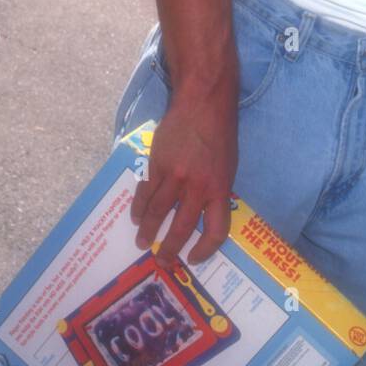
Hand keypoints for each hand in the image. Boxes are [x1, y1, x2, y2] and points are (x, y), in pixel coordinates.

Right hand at [130, 97, 236, 269]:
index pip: (216, 230)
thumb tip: (203, 214)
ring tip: (142, 243)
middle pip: (182, 227)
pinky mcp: (156, 164)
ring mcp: (175, 176)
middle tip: (162, 261)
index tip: (195, 258)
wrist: (203, 104)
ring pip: (158, 212)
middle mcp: (197, 186)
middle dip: (170, 249)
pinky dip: (139, 208)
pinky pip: (145, 192)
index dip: (206, 249)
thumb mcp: (228, 166)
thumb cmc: (220, 134)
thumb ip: (216, 191)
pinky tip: (137, 217)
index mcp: (220, 188)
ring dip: (149, 231)